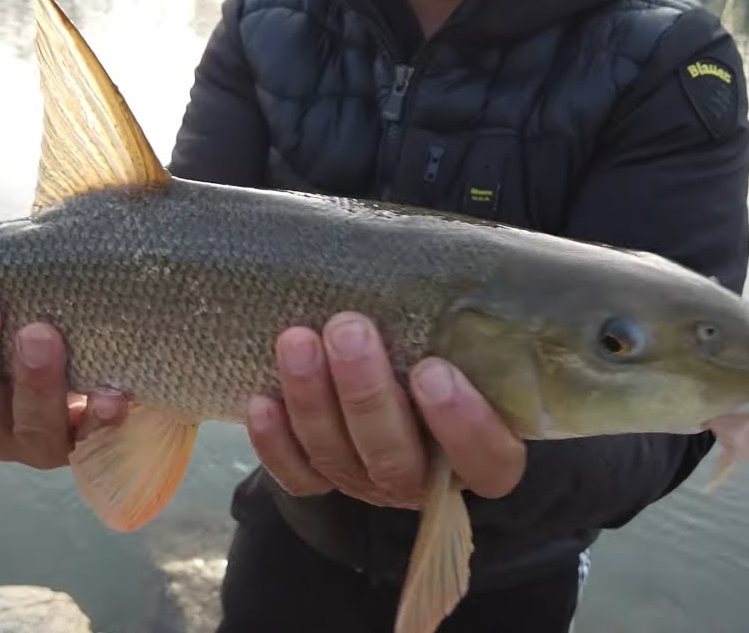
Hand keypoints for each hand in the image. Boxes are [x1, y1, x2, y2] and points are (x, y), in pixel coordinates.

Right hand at [0, 288, 128, 468]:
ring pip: (26, 425)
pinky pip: (92, 441)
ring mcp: (36, 439)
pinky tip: (110, 395)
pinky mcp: (87, 444)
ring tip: (40, 334)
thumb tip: (15, 198)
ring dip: (32, 381)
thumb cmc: (41, 310)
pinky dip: (99, 419)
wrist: (107, 350)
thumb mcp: (11, 286)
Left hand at [246, 311, 526, 507]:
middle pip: (397, 457)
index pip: (487, 459)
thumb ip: (464, 323)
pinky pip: (297, 475)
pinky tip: (262, 401)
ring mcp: (370, 482)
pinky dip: (275, 442)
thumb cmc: (441, 342)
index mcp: (484, 453)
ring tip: (297, 340)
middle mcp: (426, 476)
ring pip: (339, 458)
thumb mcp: (466, 334)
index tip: (432, 371)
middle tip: (349, 330)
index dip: (463, 425)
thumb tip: (442, 268)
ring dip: (312, 400)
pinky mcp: (323, 478)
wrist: (396, 364)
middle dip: (366, 394)